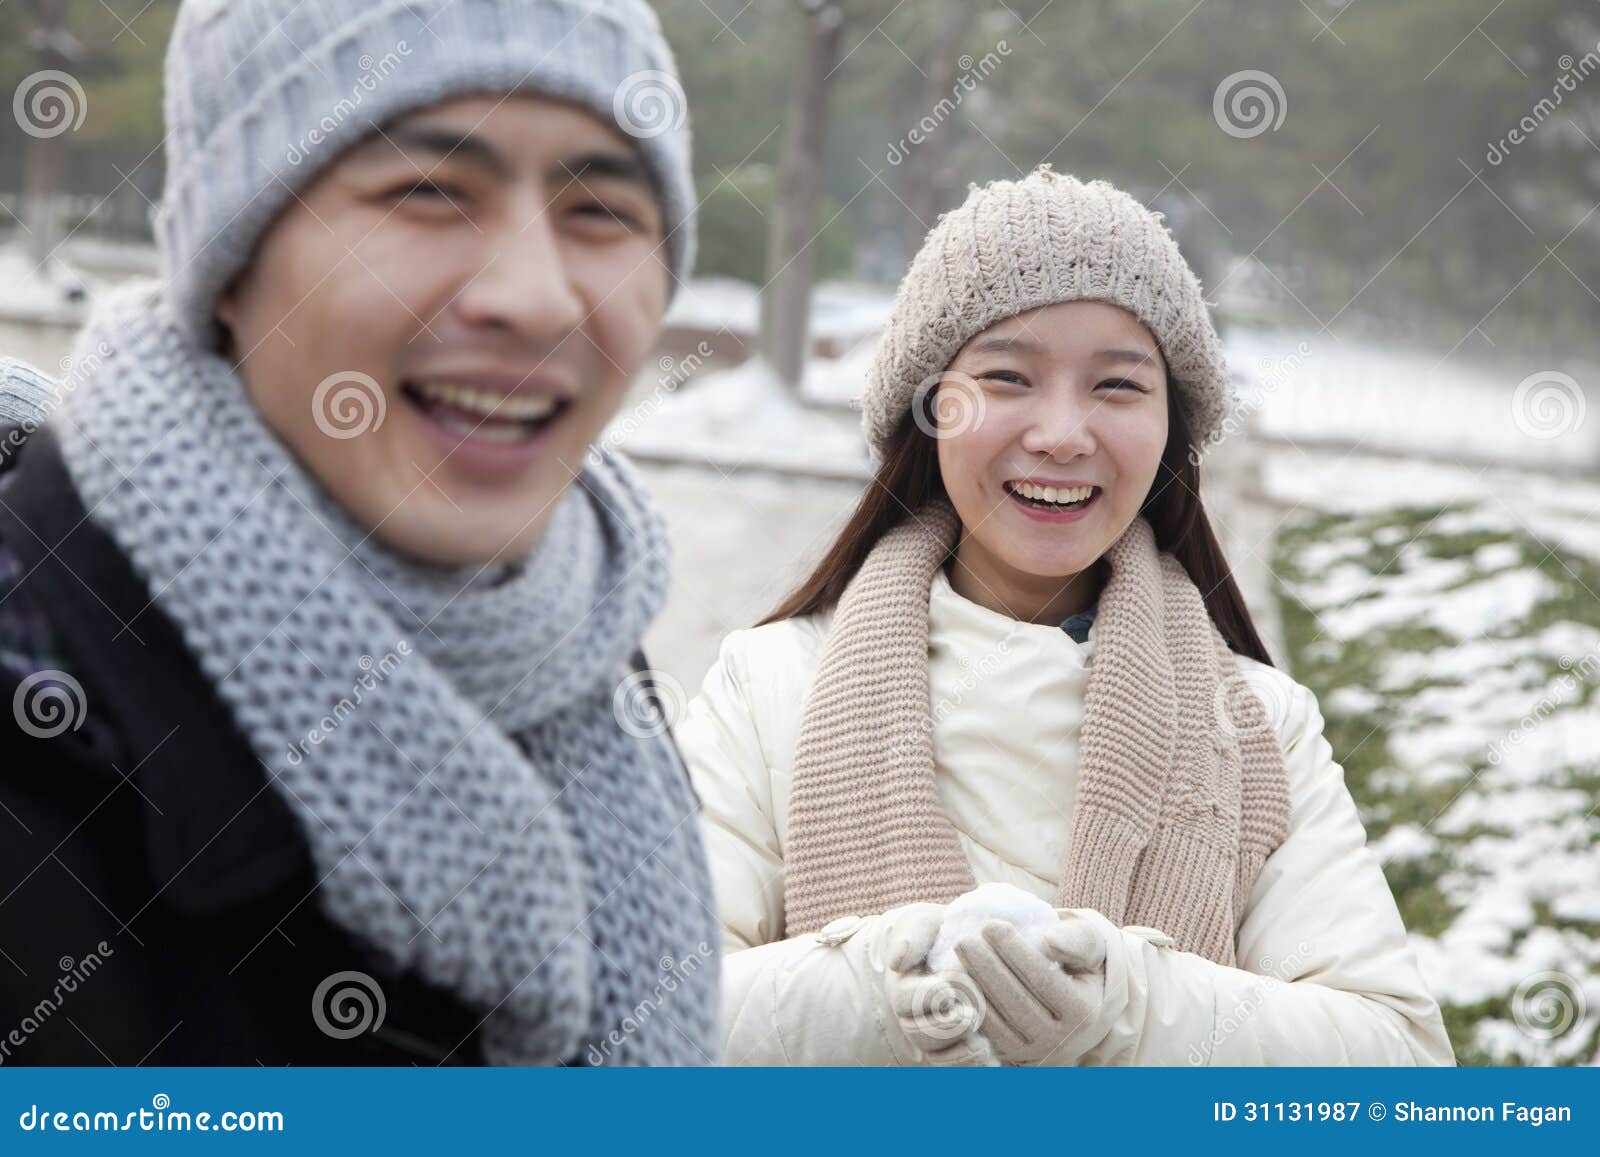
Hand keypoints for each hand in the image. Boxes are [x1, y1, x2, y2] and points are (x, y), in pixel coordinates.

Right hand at [869, 903, 998, 1065]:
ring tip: (982, 1041)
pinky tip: (992, 1058)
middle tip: (970, 1016)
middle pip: (920, 1034)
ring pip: (936, 1056)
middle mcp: (913, 1017)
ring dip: (958, 1050)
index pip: (906, 1000)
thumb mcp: (923, 923)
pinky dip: (970, 1066)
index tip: (952, 984)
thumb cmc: (939, 933)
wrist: (960, 946)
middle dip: (944, 1027)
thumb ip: (912, 935)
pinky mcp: (954, 1050)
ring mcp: (932, 1037)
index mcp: (904, 987)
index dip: (928, 996)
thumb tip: (898, 961)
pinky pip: (956, 1069)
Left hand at [952, 913, 1108, 1065]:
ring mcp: (1035, 1054)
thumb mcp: (1093, 945)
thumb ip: (1079, 939)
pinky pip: (986, 1037)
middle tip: (964, 940)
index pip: (1043, 979)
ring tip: (956, 958)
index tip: (991, 925)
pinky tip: (957, 983)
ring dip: (973, 990)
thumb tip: (1050, 940)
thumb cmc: (1081, 963)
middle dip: (986, 969)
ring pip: (997, 1024)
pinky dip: (969, 1010)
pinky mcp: (1014, 1059)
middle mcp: (1061, 1040)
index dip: (1014, 951)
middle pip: (1016, 1003)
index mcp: (1083, 1012)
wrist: (1083, 1006)